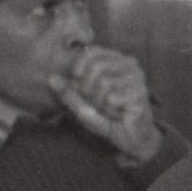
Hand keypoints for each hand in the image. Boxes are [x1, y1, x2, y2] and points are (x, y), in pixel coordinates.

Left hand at [51, 47, 161, 162]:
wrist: (133, 138)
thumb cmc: (108, 118)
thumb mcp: (84, 105)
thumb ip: (68, 93)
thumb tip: (51, 79)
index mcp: (115, 59)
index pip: (92, 52)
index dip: (79, 67)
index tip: (78, 85)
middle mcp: (129, 63)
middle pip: (96, 67)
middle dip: (89, 90)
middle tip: (96, 105)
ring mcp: (137, 77)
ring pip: (104, 83)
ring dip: (100, 103)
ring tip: (109, 111)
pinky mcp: (140, 92)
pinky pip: (112, 97)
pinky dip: (109, 110)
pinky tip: (118, 114)